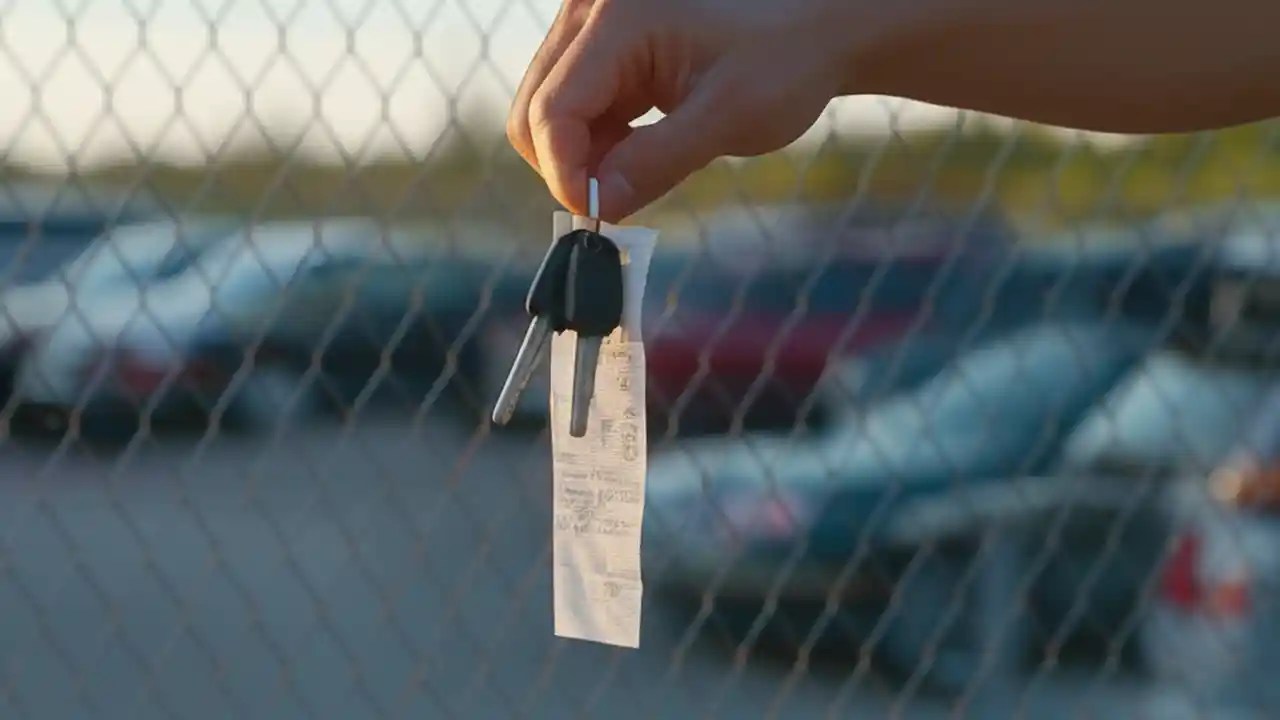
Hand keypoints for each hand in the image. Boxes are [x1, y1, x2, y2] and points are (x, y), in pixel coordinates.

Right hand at [507, 0, 859, 222]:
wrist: (814, 30)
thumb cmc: (784, 62)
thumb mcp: (728, 118)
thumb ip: (656, 162)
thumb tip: (597, 209)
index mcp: (619, 17)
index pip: (553, 110)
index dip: (566, 174)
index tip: (598, 220)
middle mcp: (590, 11)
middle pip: (534, 111)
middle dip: (569, 168)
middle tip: (619, 201)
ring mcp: (590, 26)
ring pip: (547, 114)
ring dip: (583, 157)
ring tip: (643, 167)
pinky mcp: (598, 46)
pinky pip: (571, 107)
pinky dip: (595, 142)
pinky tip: (640, 147)